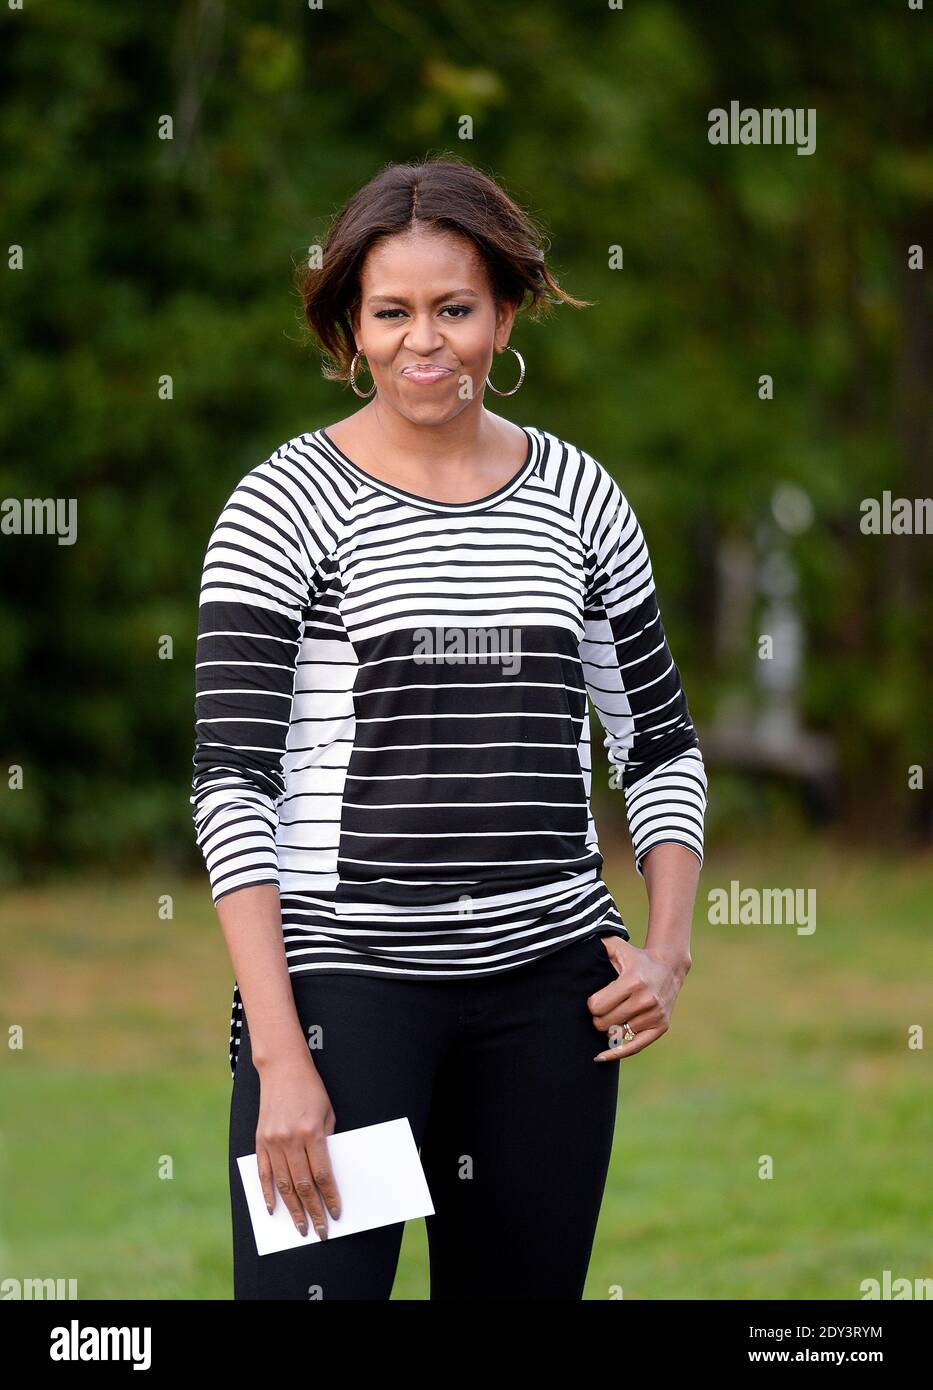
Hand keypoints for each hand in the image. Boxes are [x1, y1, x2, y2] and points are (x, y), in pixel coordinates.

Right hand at [254, 1047, 341, 1237]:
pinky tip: (274, 1209)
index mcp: (311, 1133)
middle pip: (303, 1185)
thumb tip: (326, 1175)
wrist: (282, 1068)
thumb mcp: (327, 1113)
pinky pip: (263, 1173)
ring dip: (292, 1209)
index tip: (336, 1214)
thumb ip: (326, 1142)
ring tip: (300, 1227)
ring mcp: (272, 1141)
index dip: (330, 1198)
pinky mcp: (259, 1140)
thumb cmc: (311, 1089)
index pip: (322, 1175)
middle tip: (319, 1232)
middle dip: (312, 1211)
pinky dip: (267, 1193)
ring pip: (282, 1184)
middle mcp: (289, 1139)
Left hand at [587, 937, 689, 1061]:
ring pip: (617, 1034)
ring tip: (614, 1014)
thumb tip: (577, 944)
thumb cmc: (636, 957)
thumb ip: (597, 946)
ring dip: (610, 1027)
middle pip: (605, 1023)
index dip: (591, 1005)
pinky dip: (618, 1053)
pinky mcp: (661, 1026)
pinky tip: (601, 1057)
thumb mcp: (617, 946)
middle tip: (602, 1009)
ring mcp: (655, 1015)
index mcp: (632, 981)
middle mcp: (645, 1000)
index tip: (595, 999)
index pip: (597, 1006)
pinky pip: (635, 1046)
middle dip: (597, 1018)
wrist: (669, 965)